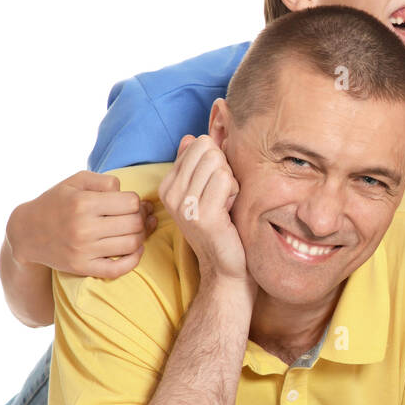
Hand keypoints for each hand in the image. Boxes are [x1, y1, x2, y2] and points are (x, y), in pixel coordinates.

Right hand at [6, 170, 156, 279]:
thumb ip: (105, 181)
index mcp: (82, 203)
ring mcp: (83, 250)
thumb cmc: (57, 202)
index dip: (136, 201)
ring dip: (140, 236)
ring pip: (132, 244)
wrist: (27, 232)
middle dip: (141, 218)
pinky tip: (136, 250)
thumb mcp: (75, 181)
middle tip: (137, 216)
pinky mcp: (83, 268)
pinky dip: (134, 260)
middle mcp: (83, 228)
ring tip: (135, 230)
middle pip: (135, 223)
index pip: (131, 202)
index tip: (130, 203)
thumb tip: (130, 195)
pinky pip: (119, 269)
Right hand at [159, 135, 248, 285]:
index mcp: (168, 185)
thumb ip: (196, 165)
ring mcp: (185, 204)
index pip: (197, 143)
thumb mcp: (204, 191)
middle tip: (224, 195)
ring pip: (218, 163)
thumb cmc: (222, 225)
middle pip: (208, 149)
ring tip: (226, 204)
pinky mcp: (203, 214)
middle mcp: (171, 193)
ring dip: (232, 182)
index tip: (215, 187)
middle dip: (225, 168)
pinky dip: (236, 192)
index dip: (216, 161)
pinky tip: (230, 211)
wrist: (226, 266)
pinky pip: (226, 180)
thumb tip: (191, 137)